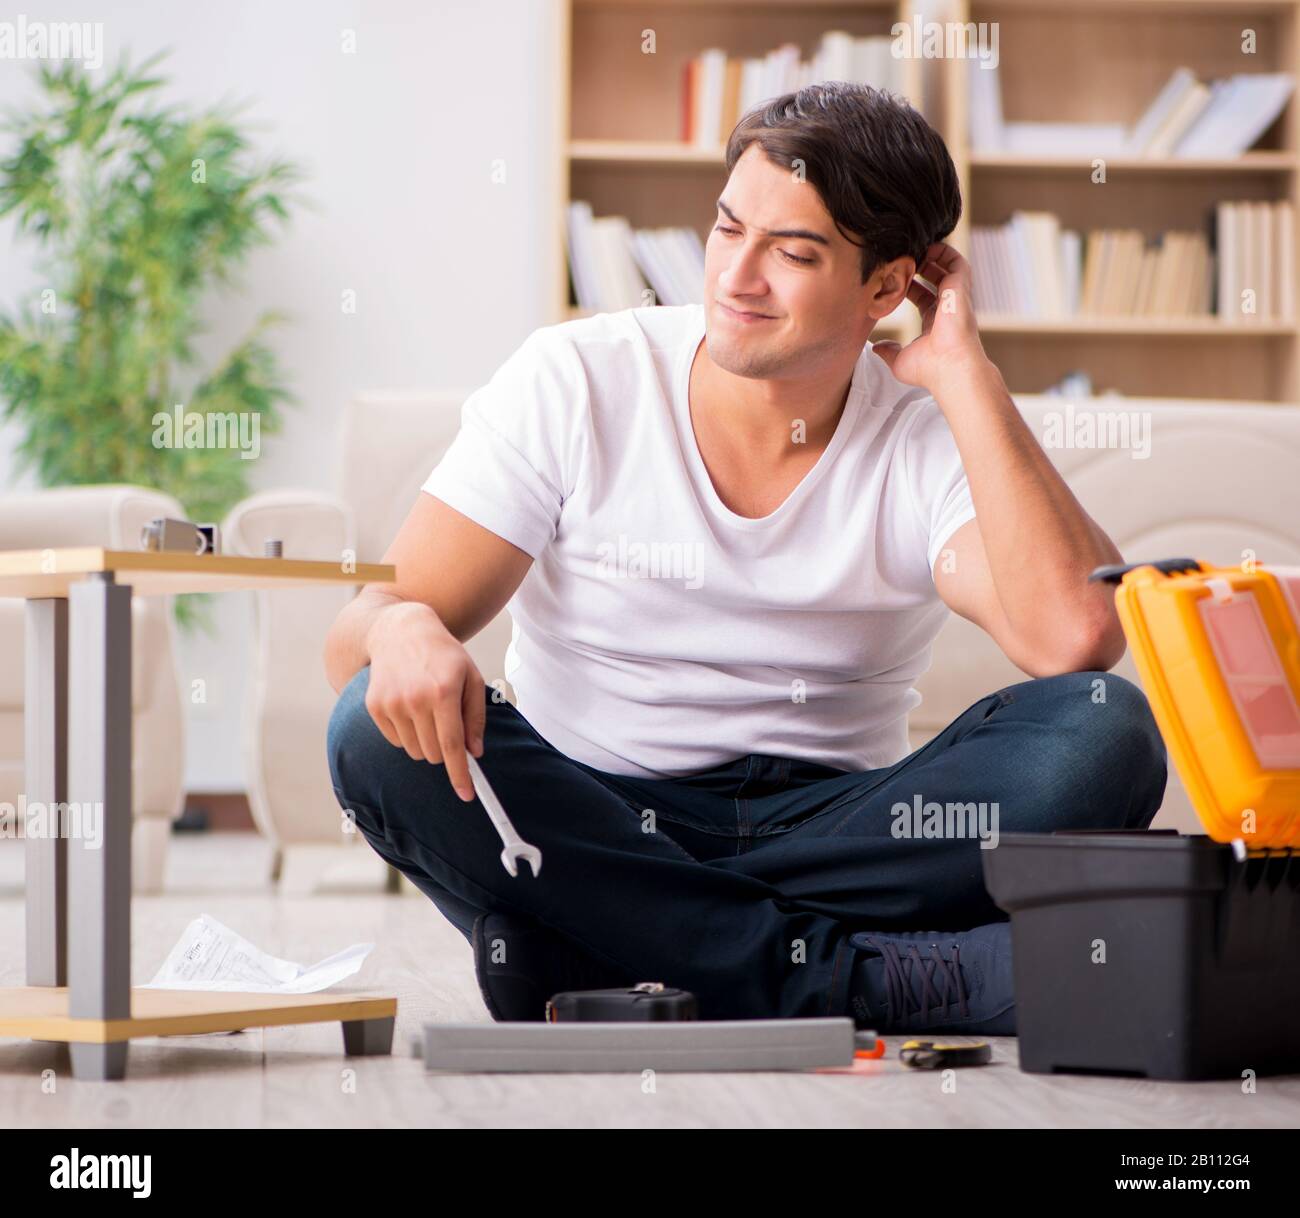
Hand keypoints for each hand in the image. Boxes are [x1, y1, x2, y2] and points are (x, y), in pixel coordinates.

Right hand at [363, 600, 485, 800]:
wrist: (401, 631)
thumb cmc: (444, 656)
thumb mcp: (471, 678)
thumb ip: (476, 717)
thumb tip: (474, 753)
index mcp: (444, 691)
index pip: (452, 745)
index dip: (460, 774)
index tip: (466, 795)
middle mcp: (415, 699)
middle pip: (434, 753)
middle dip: (446, 751)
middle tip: (449, 727)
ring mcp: (391, 703)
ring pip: (415, 751)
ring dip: (426, 742)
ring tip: (429, 711)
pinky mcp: (375, 706)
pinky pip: (395, 741)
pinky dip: (407, 735)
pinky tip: (410, 708)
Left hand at [871, 241, 991, 394]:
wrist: (950, 367)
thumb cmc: (929, 369)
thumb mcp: (900, 361)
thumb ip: (888, 352)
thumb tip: (876, 347)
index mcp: (934, 322)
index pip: (922, 297)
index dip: (908, 286)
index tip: (892, 278)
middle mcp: (946, 308)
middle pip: (934, 280)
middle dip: (919, 267)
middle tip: (901, 258)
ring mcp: (954, 297)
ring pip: (946, 268)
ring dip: (931, 256)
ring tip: (913, 248)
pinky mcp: (960, 288)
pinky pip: (957, 262)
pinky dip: (945, 252)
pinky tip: (928, 247)